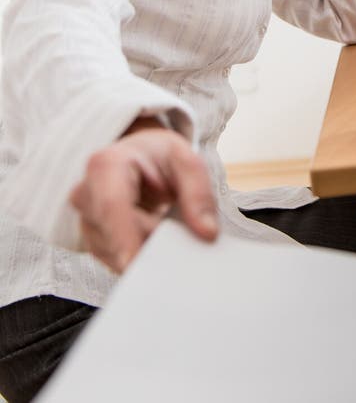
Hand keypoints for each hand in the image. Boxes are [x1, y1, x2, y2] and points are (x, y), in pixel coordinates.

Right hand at [70, 122, 217, 272]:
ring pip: (115, 254)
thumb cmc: (159, 157)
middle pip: (113, 236)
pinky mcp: (93, 242)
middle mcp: (86, 194)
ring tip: (165, 225)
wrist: (140, 156)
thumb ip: (199, 193)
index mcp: (106, 165)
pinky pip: (117, 261)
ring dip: (146, 248)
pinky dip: (140, 254)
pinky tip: (153, 236)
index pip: (111, 206)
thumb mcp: (186, 160)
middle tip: (178, 237)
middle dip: (148, 245)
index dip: (122, 237)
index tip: (136, 263)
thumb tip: (206, 232)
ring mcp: (85, 220)